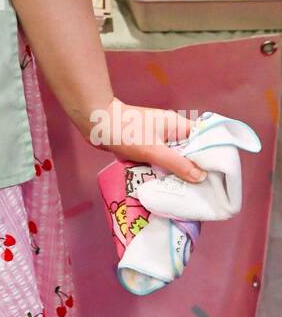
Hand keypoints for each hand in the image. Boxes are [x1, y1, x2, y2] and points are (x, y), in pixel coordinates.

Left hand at [87, 99, 207, 182]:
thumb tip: (201, 177)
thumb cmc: (126, 132)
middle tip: (203, 191)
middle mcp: (171, 131)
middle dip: (194, 170)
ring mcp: (159, 139)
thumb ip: (178, 164)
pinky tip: (166, 186)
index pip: (204, 140)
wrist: (96, 124)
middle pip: (191, 152)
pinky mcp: (147, 147)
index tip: (218, 177)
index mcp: (178, 125)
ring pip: (175, 158)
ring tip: (187, 193)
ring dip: (177, 172)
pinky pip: (161, 161)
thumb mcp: (154, 151)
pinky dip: (163, 171)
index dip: (212, 157)